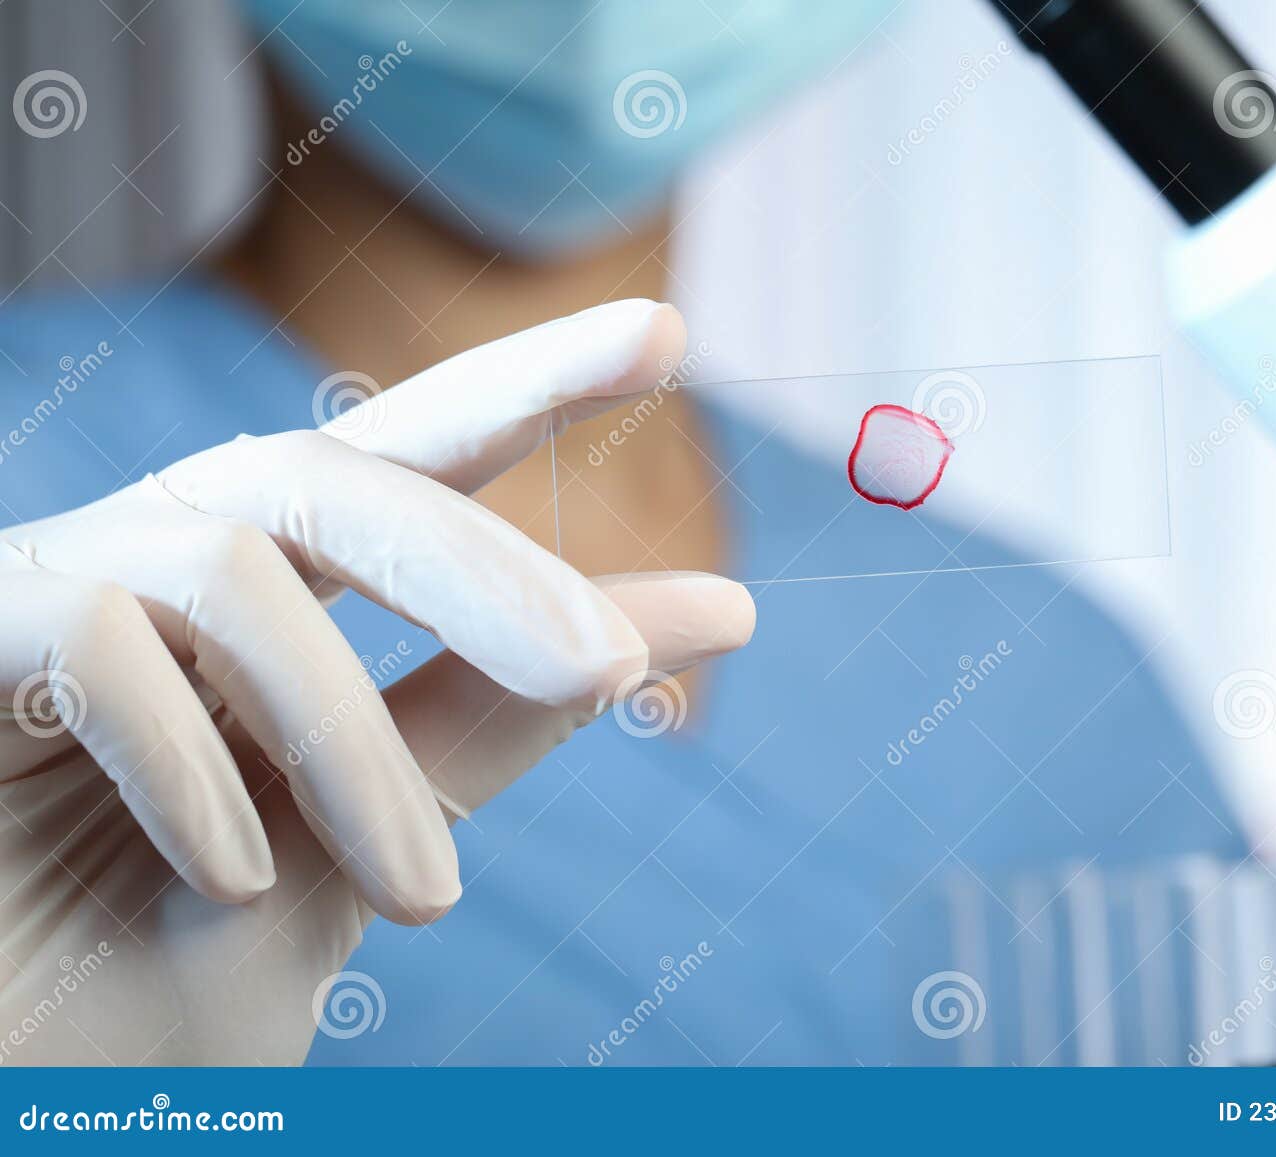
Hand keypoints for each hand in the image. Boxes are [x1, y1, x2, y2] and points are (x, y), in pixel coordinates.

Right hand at [0, 299, 754, 1064]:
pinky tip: (232, 879)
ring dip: (351, 752)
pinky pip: (104, 649)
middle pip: (337, 477)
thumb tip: (718, 605)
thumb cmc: (148, 979)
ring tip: (422, 901)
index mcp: (271, 596)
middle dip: (480, 564)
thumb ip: (510, 715)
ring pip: (242, 576)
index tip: (665, 334)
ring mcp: (54, 588)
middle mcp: (165, 562)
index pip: (412, 463)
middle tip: (604, 667)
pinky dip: (196, 776)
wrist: (8, 1084)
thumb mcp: (367, 846)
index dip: (529, 385)